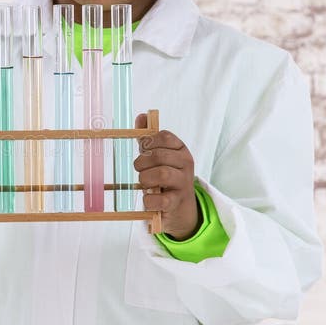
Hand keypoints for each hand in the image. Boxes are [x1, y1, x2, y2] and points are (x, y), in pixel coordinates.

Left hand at [133, 114, 199, 239]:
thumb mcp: (157, 156)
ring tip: (144, 182)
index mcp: (181, 149)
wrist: (180, 207)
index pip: (165, 137)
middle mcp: (186, 164)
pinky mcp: (177, 202)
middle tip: (139, 169)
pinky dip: (150, 199)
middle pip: (160, 155)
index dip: (149, 142)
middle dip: (142, 162)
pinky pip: (162, 199)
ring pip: (162, 174)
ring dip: (145, 178)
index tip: (143, 151)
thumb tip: (141, 116)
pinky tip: (148, 197)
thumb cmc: (166, 177)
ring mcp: (183, 183)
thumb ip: (148, 137)